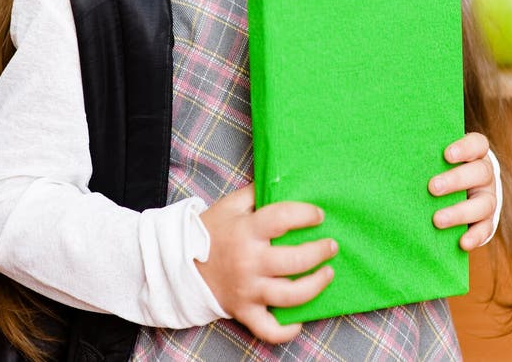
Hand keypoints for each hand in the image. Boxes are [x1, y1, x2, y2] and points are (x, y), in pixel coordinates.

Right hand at [195, 183, 337, 342]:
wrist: (180, 264)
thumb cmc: (211, 231)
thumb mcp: (230, 204)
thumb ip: (256, 192)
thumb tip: (281, 180)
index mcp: (246, 231)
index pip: (283, 218)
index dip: (305, 215)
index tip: (318, 215)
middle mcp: (249, 261)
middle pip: (294, 260)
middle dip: (319, 252)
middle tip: (331, 246)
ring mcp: (248, 289)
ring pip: (290, 295)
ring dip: (315, 285)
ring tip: (328, 274)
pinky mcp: (244, 311)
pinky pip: (268, 329)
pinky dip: (286, 331)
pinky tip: (299, 321)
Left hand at [427, 132, 495, 250]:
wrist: (459, 189)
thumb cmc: (438, 166)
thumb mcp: (435, 155)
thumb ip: (424, 152)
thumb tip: (394, 149)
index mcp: (475, 153)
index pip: (477, 144)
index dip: (465, 148)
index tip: (446, 154)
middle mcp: (485, 174)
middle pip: (480, 173)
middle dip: (456, 180)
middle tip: (432, 187)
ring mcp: (488, 197)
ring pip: (484, 203)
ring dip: (460, 212)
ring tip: (437, 219)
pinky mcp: (487, 220)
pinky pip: (486, 229)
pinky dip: (475, 236)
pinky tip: (461, 242)